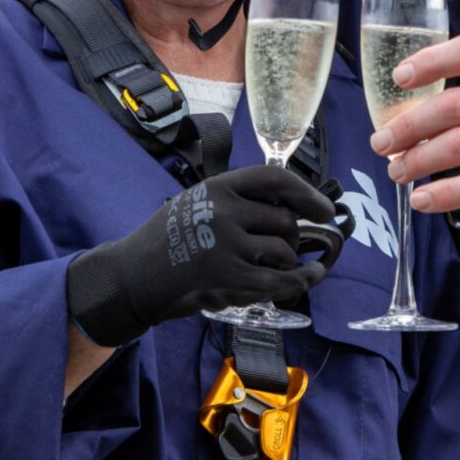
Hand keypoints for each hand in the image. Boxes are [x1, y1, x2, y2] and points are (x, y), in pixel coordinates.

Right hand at [67, 166, 335, 345]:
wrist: (134, 275)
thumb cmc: (170, 239)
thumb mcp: (199, 201)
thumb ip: (238, 200)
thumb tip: (292, 206)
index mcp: (218, 187)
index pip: (275, 179)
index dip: (306, 193)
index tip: (324, 208)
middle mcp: (224, 211)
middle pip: (285, 220)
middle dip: (292, 235)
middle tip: (287, 245)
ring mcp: (226, 246)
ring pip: (284, 250)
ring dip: (289, 261)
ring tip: (277, 265)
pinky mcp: (228, 279)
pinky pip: (280, 279)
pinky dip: (302, 279)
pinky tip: (312, 275)